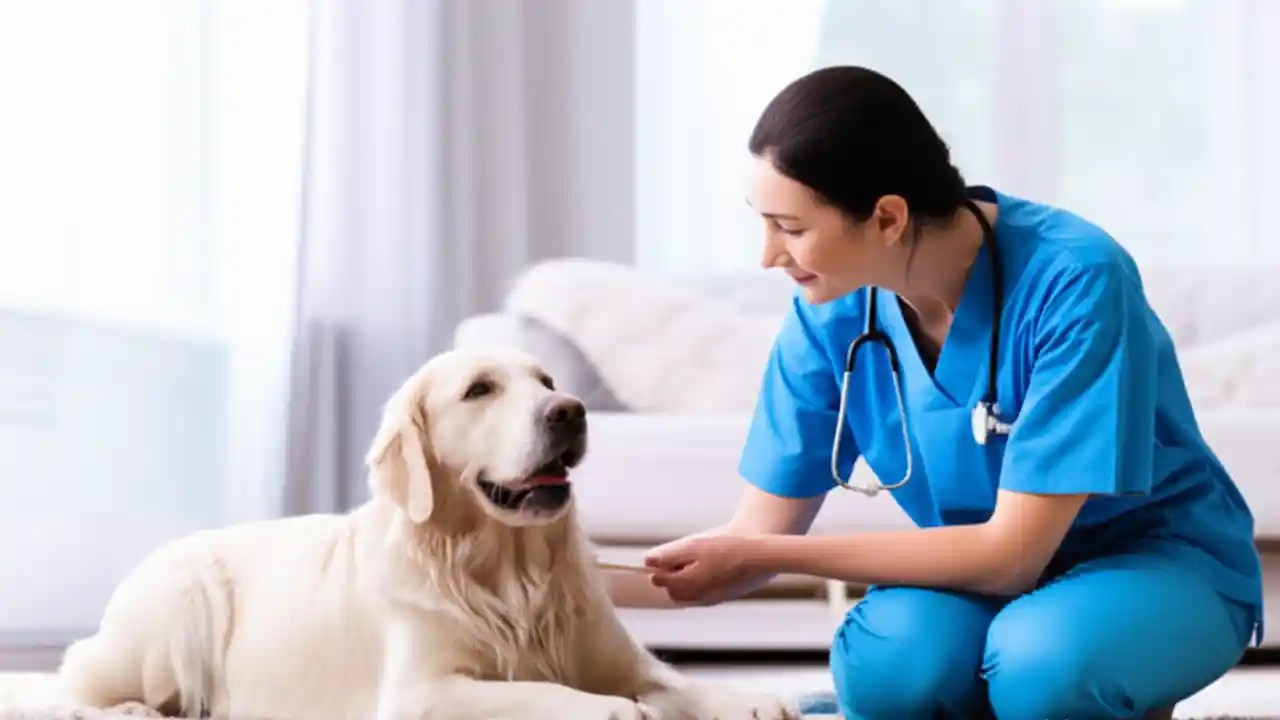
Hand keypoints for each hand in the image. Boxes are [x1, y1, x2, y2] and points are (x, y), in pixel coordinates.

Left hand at [643, 532, 765, 605]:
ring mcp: (709, 599)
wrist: (761, 555)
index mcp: (685, 585)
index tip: (673, 551)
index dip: (662, 563)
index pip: (658, 578)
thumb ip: (668, 555)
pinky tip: (715, 565)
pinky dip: (702, 581)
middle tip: (690, 553)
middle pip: (671, 588)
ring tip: (704, 558)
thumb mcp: (694, 544)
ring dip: (688, 577)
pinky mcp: (722, 597)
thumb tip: (647, 562)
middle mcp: (695, 597)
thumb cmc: (727, 547)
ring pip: (687, 592)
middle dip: (674, 572)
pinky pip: (702, 593)